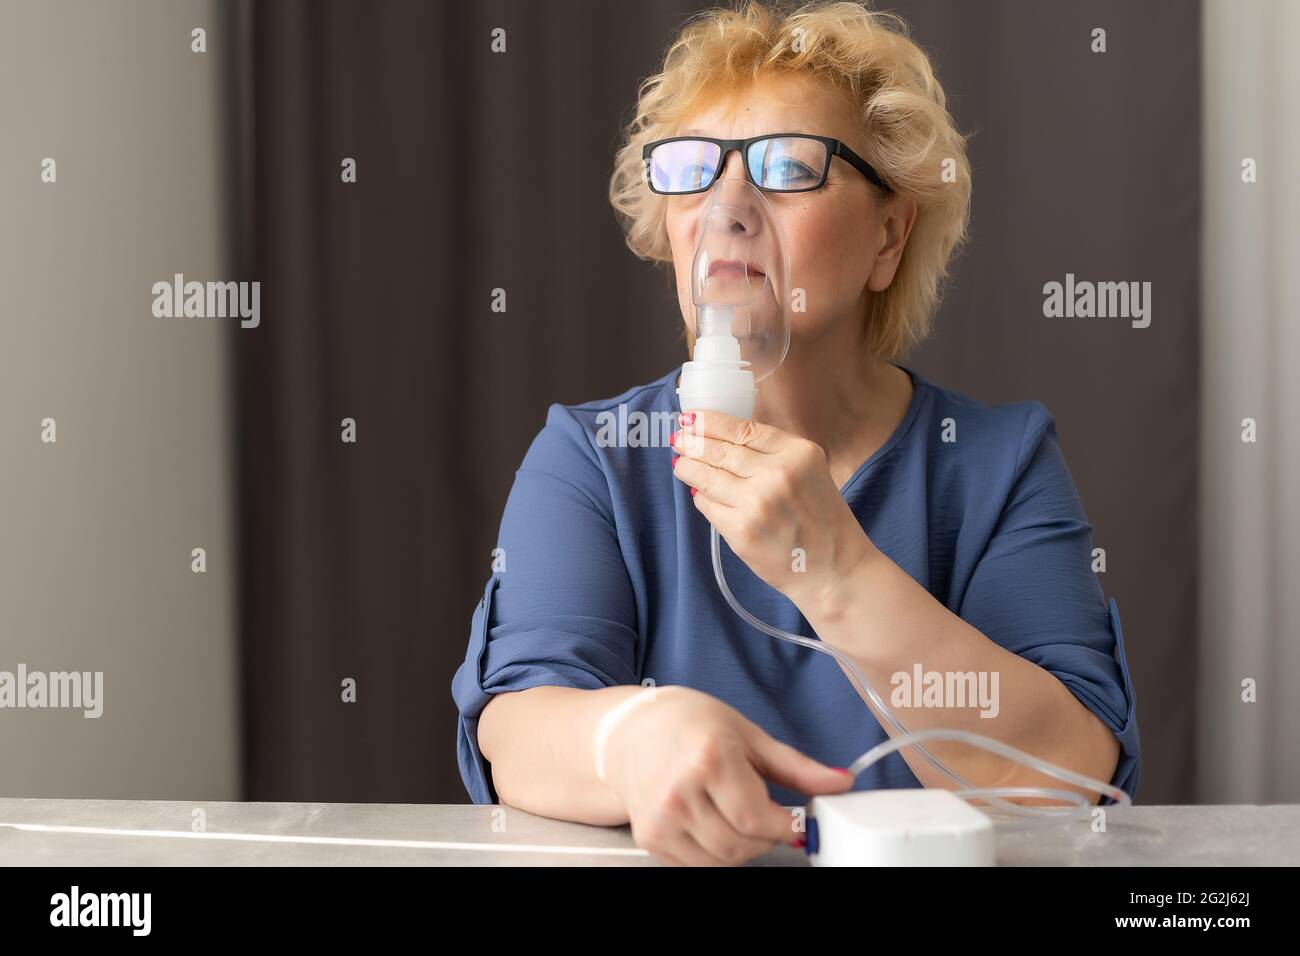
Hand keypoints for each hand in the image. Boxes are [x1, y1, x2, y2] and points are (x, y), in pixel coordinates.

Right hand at [600, 685, 853, 865]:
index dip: (787, 827)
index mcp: (707, 759)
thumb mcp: (748, 735)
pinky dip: (715, 852)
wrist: (630, 731)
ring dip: (742, 846)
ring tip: (737, 814)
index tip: (797, 821)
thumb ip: (796, 767)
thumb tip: (840, 782)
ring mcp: (660, 819)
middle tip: (768, 815)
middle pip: (742, 845)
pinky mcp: (649, 838)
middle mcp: (679, 792)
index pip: (759, 820)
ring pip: (722, 860)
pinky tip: (713, 821)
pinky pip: (698, 864)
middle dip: (766, 837)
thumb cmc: (689, 724)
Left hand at [671, 409, 874, 615]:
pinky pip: (707, 505)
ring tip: (681, 463)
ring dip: (688, 467)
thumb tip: (723, 434)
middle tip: (679, 439)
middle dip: (692, 442)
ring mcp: (758, 504)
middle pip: (719, 450)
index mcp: (798, 453)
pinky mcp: (741, 531)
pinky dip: (701, 497)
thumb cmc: (820, 519)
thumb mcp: (809, 471)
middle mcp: (778, 474)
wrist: (833, 568)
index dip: (709, 422)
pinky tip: (700, 493)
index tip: (691, 418)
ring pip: (706, 476)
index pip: (742, 428)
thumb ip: (774, 451)